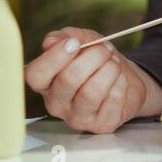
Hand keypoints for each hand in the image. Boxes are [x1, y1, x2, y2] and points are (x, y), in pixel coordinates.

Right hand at [24, 27, 161, 133]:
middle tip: (104, 50)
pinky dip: (121, 83)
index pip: (35, 74)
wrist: (126, 78)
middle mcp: (55, 103)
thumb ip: (69, 36)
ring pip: (92, 91)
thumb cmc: (99, 61)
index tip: (74, 43)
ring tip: (114, 64)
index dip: (54, 57)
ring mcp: (76, 118)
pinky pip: (113, 100)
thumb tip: (52, 40)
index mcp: (45, 82)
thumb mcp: (86, 40)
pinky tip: (119, 81)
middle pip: (68, 80)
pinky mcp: (100, 125)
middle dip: (93, 57)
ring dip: (109, 69)